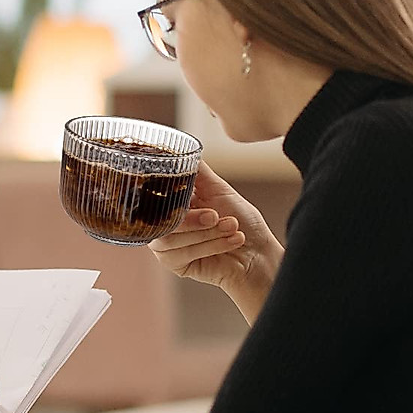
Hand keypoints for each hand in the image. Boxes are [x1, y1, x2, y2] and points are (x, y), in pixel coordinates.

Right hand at [148, 163, 282, 318]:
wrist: (258, 253)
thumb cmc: (241, 221)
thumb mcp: (219, 189)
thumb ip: (198, 172)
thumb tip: (185, 148)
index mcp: (170, 203)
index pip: (154, 196)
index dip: (164, 192)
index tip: (188, 193)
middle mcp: (163, 224)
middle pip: (160, 219)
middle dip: (193, 219)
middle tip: (216, 215)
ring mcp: (166, 246)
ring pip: (171, 238)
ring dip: (207, 233)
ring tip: (232, 227)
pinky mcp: (175, 264)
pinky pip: (182, 254)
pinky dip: (211, 246)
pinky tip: (233, 241)